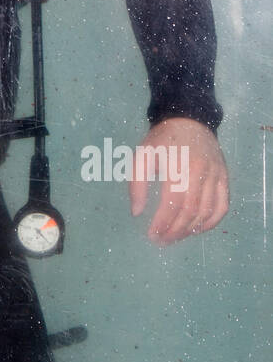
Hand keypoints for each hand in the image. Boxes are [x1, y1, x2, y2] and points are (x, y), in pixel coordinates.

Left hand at [129, 117, 228, 244]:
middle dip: (175, 231)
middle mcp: (200, 172)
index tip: (152, 235)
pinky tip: (197, 229)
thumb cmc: (162, 140)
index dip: (162, 223)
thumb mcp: (142, 155)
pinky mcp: (224, 177)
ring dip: (191, 230)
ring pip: (206, 212)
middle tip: (162, 241)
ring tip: (175, 237)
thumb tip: (137, 212)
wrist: (189, 120)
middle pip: (190, 211)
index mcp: (177, 165)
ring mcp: (216, 175)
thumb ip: (137, 184)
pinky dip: (211, 222)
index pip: (172, 203)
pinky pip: (222, 206)